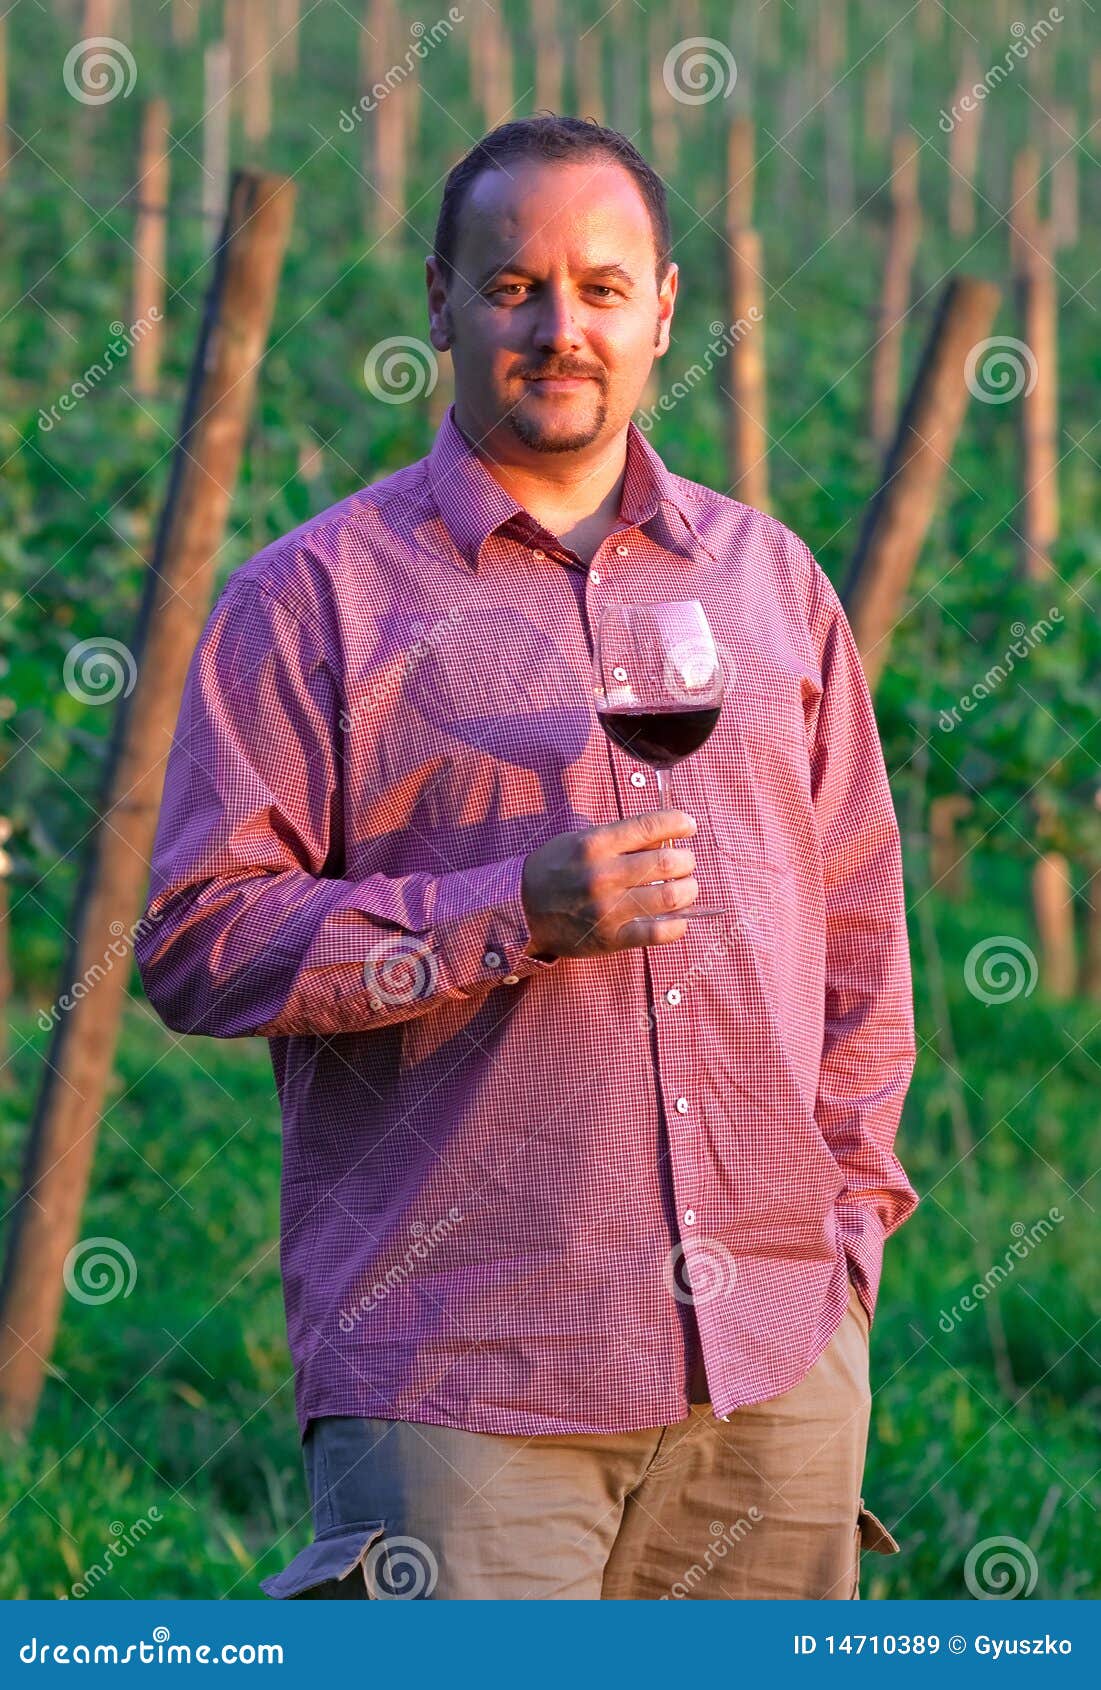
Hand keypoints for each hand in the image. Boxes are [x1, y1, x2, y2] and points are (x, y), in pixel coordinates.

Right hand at [520, 810, 698, 959]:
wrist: (521, 909)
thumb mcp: (579, 840)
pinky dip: (677, 925)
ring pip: (670, 897)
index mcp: (595, 844)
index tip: (688, 825)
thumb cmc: (555, 869)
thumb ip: (619, 837)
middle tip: (685, 862)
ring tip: (685, 888)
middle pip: (666, 862)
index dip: (679, 822)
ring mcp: (608, 909)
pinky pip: (657, 933)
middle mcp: (603, 875)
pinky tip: (678, 919)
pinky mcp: (611, 938)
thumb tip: (664, 835)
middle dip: (686, 860)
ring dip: (688, 890)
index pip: (650, 826)